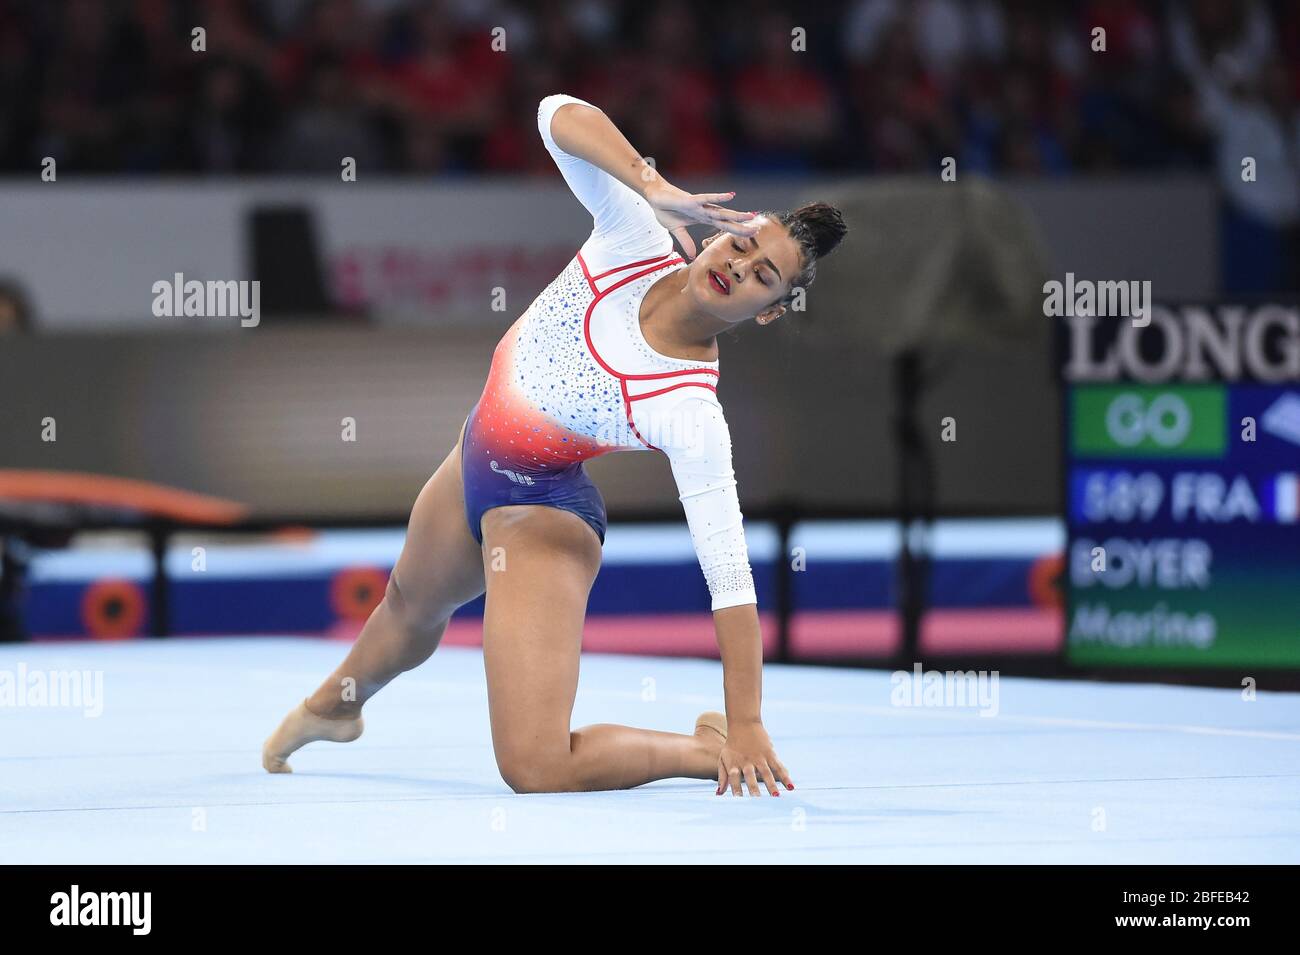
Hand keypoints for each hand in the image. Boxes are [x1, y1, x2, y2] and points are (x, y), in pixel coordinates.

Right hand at [643, 179, 759, 260]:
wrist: (655, 196)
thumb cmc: (666, 209)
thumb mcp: (676, 230)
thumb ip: (686, 241)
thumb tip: (692, 256)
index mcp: (703, 218)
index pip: (723, 226)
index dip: (737, 230)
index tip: (752, 233)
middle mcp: (704, 212)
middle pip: (726, 220)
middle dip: (741, 225)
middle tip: (757, 229)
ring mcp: (699, 206)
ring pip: (720, 211)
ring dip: (735, 214)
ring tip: (750, 216)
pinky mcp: (690, 201)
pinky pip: (706, 199)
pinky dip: (718, 198)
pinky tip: (730, 196)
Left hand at [716, 719, 793, 796]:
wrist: (743, 723)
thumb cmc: (732, 745)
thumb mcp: (723, 759)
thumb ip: (722, 777)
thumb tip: (718, 794)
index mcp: (734, 764)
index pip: (734, 779)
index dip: (735, 789)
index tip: (738, 801)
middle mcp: (746, 762)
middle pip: (750, 777)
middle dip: (753, 788)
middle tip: (757, 801)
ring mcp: (759, 758)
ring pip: (766, 773)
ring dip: (771, 784)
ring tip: (776, 796)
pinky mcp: (770, 753)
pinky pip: (778, 766)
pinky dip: (785, 776)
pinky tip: (791, 787)